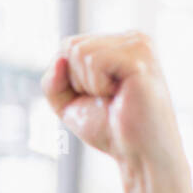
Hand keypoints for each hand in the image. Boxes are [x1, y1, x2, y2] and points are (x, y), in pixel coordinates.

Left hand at [41, 31, 184, 170]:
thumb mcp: (68, 105)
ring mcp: (138, 44)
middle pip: (71, 46)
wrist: (138, 154)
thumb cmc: (108, 130)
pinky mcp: (139, 56)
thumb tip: (60, 59)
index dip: (68, 79)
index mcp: (118, 44)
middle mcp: (130, 38)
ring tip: (113, 97)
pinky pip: (94, 61)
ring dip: (88, 85)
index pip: (68, 45)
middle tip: (105, 99)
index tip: (94, 97)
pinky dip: (97, 86)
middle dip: (77, 81)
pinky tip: (119, 95)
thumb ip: (52, 82)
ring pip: (80, 52)